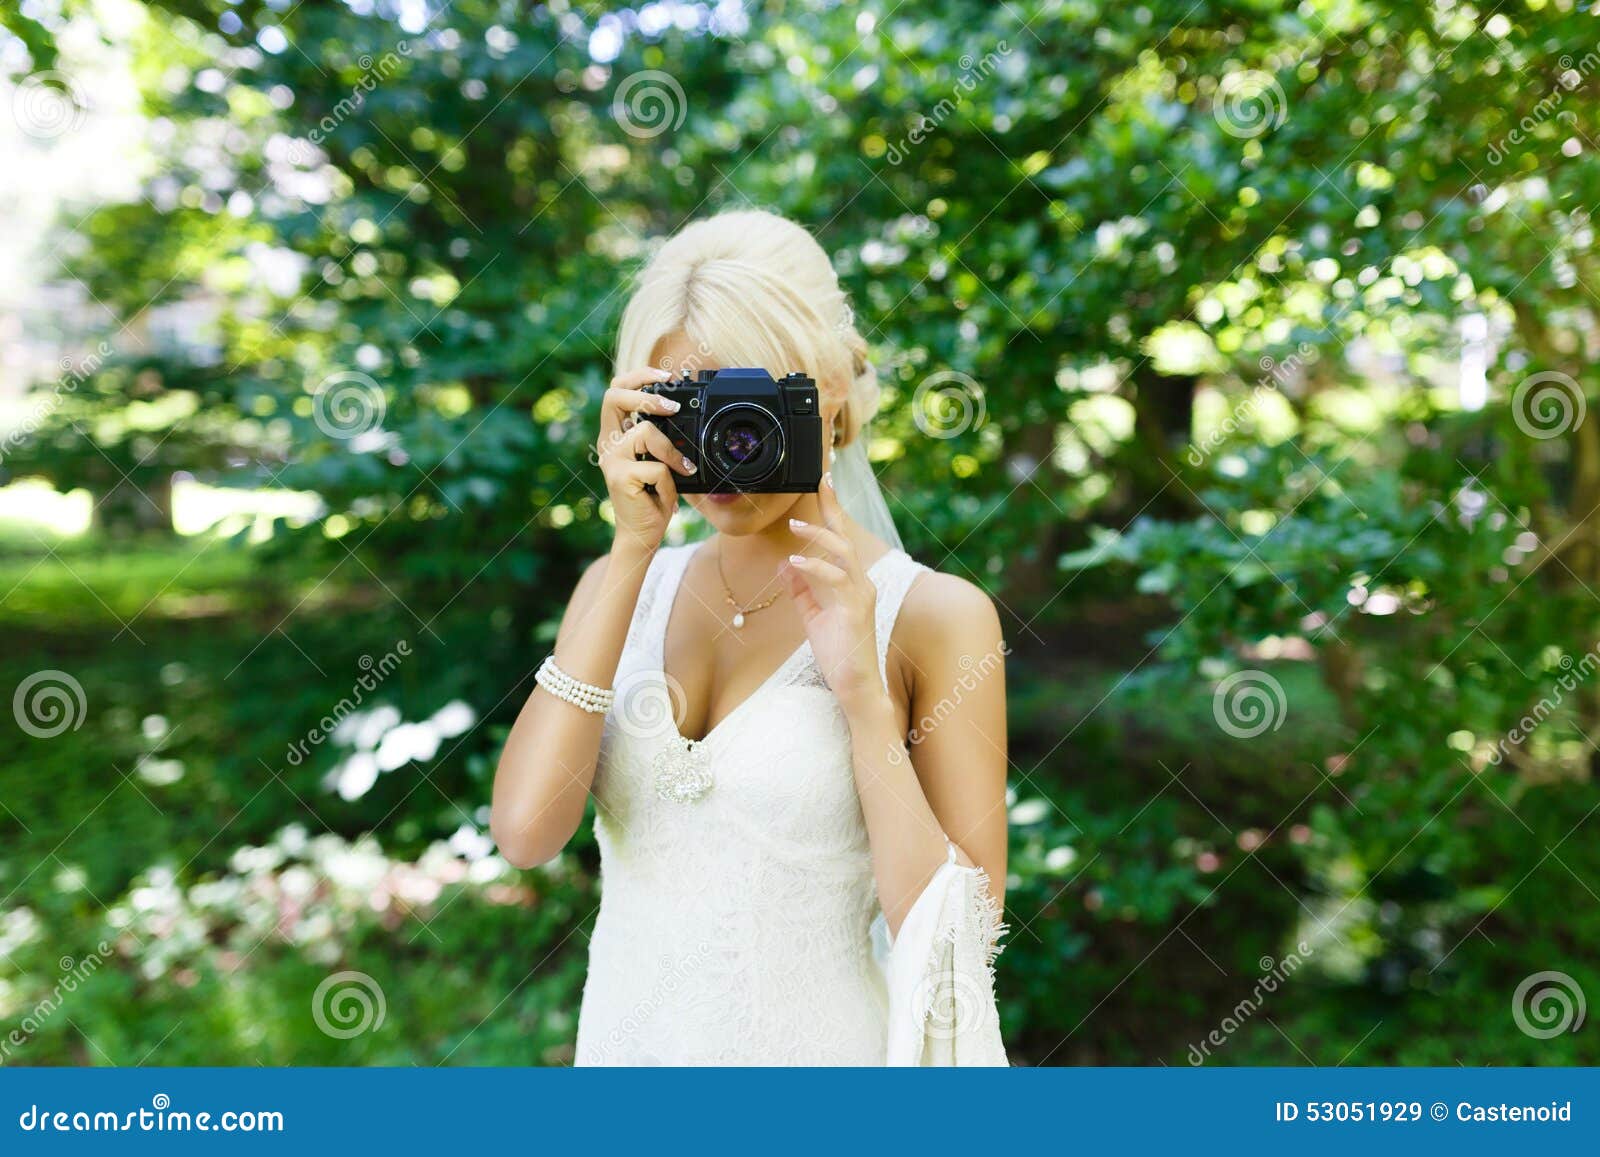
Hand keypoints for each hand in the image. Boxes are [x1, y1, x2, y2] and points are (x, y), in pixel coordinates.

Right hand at [596, 367, 697, 552]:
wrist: (642, 535)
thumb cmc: (653, 499)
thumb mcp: (660, 462)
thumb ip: (662, 439)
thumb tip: (684, 414)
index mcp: (616, 435)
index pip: (617, 391)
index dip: (639, 377)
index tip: (666, 377)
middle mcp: (609, 444)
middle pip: (615, 396)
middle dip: (647, 395)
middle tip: (674, 407)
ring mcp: (611, 460)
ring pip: (646, 432)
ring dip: (672, 453)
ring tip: (681, 471)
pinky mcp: (620, 477)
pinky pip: (657, 467)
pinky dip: (670, 482)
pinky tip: (666, 497)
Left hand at [781, 474, 883, 713]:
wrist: (856, 687)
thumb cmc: (838, 654)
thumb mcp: (813, 617)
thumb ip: (801, 590)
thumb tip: (784, 563)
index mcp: (853, 584)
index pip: (843, 541)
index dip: (834, 512)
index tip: (825, 485)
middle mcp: (861, 584)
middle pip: (847, 537)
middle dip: (834, 508)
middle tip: (820, 482)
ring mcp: (861, 595)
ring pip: (843, 552)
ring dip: (818, 536)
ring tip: (795, 525)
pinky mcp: (855, 610)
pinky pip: (835, 579)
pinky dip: (815, 567)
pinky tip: (796, 561)